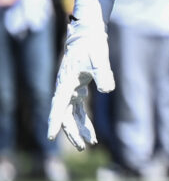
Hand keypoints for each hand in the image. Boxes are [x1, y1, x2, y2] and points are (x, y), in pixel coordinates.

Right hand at [47, 0, 112, 151]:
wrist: (89, 33)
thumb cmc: (93, 45)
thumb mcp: (100, 58)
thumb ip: (103, 74)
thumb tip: (107, 91)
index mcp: (66, 82)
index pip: (57, 106)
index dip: (53, 121)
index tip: (50, 136)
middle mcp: (64, 88)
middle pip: (64, 115)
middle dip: (72, 132)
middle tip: (83, 147)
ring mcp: (69, 89)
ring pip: (70, 115)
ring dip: (79, 129)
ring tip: (91, 143)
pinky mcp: (76, 88)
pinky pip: (77, 109)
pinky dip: (83, 120)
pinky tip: (91, 132)